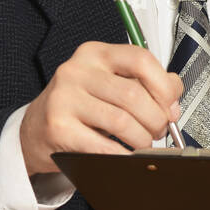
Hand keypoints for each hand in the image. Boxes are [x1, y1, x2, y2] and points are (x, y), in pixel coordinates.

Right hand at [20, 41, 183, 175]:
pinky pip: (104, 146)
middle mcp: (76, 71)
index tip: (171, 105)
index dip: (164, 86)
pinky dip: (123, 155)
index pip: (140, 59)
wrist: (36, 130)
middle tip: (159, 131)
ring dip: (142, 139)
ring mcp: (64, 98)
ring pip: (122, 121)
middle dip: (156, 119)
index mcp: (95, 53)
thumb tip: (174, 101)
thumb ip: (145, 85)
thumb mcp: (110, 84)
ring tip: (143, 143)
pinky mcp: (58, 127)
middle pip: (134, 95)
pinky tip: (127, 155)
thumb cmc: (80, 105)